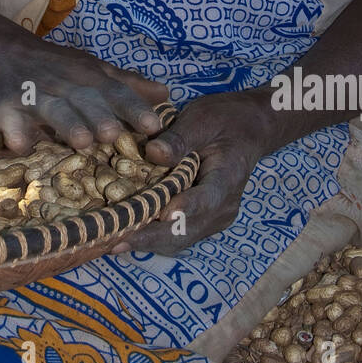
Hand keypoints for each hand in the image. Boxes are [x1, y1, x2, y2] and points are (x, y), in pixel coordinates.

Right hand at [0, 33, 171, 153]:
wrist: (1, 49)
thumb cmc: (56, 65)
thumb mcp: (93, 69)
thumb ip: (128, 84)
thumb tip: (166, 94)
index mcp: (88, 76)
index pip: (116, 91)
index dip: (134, 108)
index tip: (154, 126)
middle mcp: (64, 83)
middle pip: (85, 100)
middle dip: (99, 116)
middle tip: (114, 135)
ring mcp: (33, 94)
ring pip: (53, 109)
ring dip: (66, 123)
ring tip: (81, 142)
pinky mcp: (4, 105)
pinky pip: (9, 120)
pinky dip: (15, 132)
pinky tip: (21, 146)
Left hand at [110, 90, 275, 256]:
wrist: (249, 127)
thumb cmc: (225, 119)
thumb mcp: (202, 120)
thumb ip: (179, 139)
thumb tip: (153, 153)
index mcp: (227, 180)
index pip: (203, 201)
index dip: (180, 212)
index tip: (158, 217)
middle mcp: (223, 208)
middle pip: (186, 231)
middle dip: (150, 238)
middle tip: (114, 242)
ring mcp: (214, 218)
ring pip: (179, 238)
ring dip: (148, 241)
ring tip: (113, 243)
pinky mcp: (202, 219)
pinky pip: (177, 233)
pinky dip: (153, 235)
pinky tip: (126, 232)